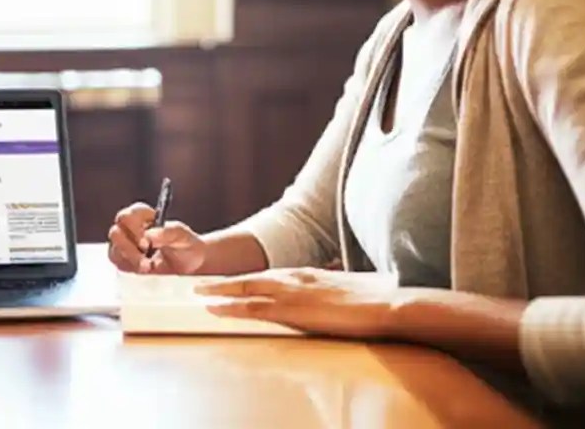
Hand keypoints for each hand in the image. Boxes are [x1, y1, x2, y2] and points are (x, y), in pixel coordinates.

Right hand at [106, 202, 207, 274]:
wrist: (192, 266)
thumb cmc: (186, 245)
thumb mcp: (183, 236)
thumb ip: (167, 232)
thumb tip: (149, 236)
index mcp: (143, 217)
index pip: (128, 215)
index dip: (133, 226)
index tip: (146, 239)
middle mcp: (130, 230)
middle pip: (116, 232)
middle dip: (129, 245)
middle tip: (145, 252)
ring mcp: (126, 248)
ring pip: (114, 250)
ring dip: (130, 258)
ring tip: (148, 266)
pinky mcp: (126, 264)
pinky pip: (119, 265)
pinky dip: (130, 268)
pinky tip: (144, 271)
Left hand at [194, 268, 403, 338]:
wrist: (386, 303)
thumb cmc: (375, 299)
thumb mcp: (347, 291)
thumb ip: (332, 293)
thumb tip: (331, 301)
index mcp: (308, 274)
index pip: (270, 275)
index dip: (248, 279)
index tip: (231, 282)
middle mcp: (294, 278)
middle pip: (251, 278)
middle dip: (225, 282)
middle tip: (202, 285)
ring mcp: (291, 292)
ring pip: (245, 289)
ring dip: (220, 291)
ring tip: (198, 294)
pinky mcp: (291, 310)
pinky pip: (252, 308)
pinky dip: (229, 307)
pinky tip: (213, 309)